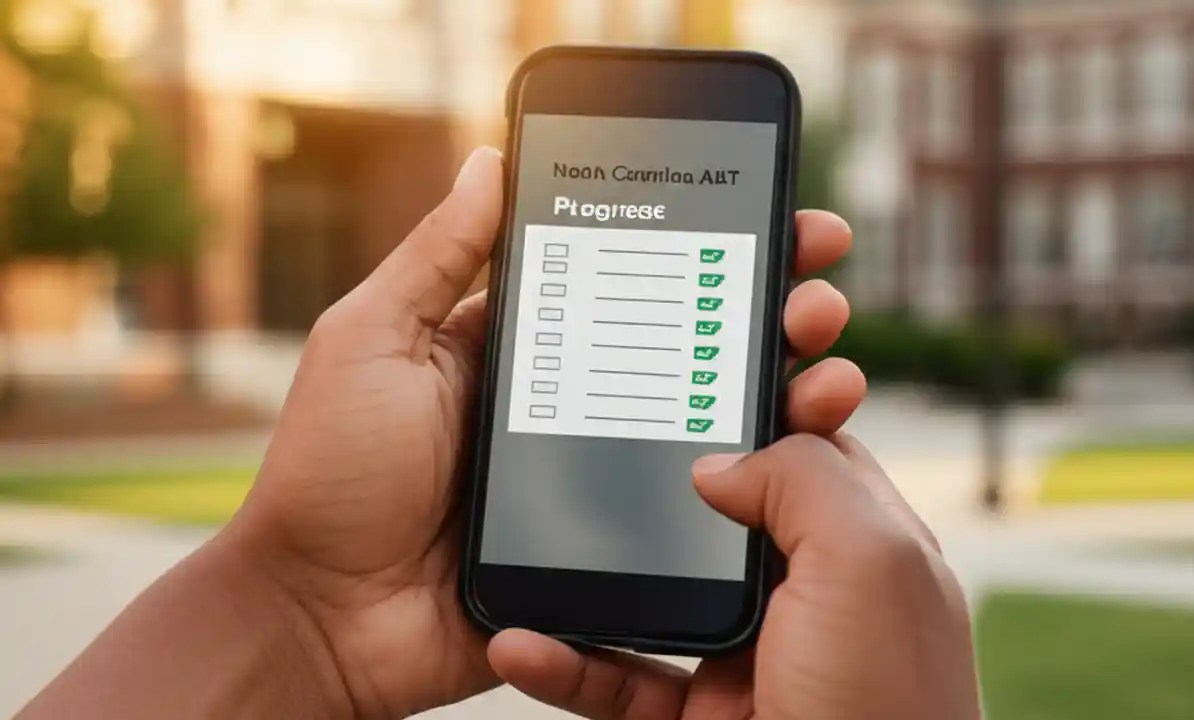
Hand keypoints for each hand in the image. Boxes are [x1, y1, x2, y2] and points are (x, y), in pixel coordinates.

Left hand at [223, 147, 862, 717]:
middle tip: (817, 301)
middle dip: (768, 317)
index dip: (706, 249)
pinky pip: (689, 516)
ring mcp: (595, 475)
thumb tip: (489, 161)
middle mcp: (573, 402)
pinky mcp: (606, 545)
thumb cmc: (333, 471)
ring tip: (827, 376)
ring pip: (707, 430)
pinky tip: (794, 461)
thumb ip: (438, 258)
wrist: (325, 616)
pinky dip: (748, 490)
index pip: (634, 282)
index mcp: (525, 346)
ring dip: (778, 398)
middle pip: (689, 349)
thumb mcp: (373, 339)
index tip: (777, 221)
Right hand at [487, 434, 980, 719]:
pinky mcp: (696, 717)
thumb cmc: (888, 705)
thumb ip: (804, 481)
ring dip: (588, 573)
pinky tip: (518, 643)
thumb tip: (716, 463)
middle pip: (717, 514)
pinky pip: (615, 679)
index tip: (687, 365)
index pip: (802, 449)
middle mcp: (804, 597)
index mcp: (861, 548)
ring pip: (651, 593)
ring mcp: (747, 658)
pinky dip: (563, 663)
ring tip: (530, 533)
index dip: (753, 405)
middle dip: (655, 474)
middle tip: (586, 428)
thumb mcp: (870, 564)